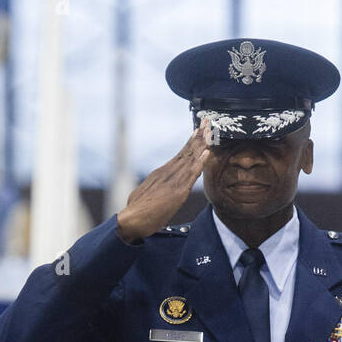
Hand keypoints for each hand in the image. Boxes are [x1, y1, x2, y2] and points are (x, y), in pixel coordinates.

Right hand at [116, 121, 212, 242]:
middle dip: (198, 136)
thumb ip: (156, 186)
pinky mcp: (177, 191)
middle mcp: (167, 172)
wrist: (132, 219)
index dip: (191, 142)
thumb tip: (157, 187)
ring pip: (190, 158)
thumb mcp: (147, 192)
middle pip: (186, 151)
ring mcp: (172, 180)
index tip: (198, 131)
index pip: (180, 155)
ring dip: (201, 144)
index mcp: (161, 172)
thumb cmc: (138, 211)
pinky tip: (207, 153)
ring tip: (209, 131)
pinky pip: (191, 174)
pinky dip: (200, 163)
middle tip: (207, 122)